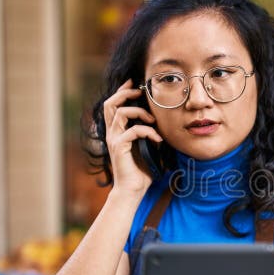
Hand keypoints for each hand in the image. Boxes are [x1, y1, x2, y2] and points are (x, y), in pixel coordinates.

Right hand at [102, 79, 162, 193]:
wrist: (132, 190)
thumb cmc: (140, 171)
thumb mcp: (146, 148)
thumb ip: (148, 134)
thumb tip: (162, 123)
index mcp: (117, 131)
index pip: (113, 105)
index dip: (122, 91)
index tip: (135, 83)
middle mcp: (112, 133)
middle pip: (110, 103)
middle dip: (125, 93)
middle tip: (140, 91)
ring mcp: (114, 140)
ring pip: (120, 113)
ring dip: (139, 112)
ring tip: (153, 120)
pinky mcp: (119, 148)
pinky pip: (132, 131)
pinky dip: (147, 131)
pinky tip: (158, 139)